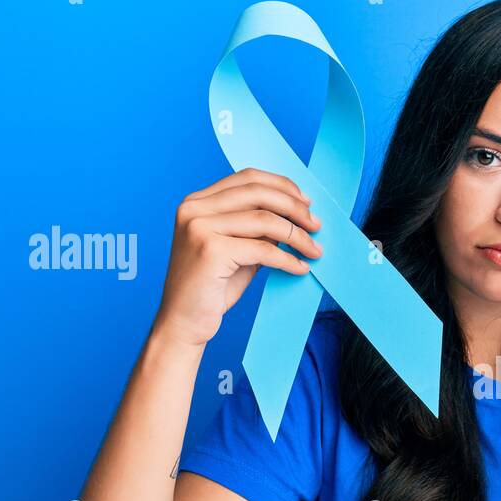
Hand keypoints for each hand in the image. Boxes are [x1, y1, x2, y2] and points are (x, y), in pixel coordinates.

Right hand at [152, 167, 324, 348]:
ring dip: (297, 235)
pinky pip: (263, 249)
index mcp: (197, 201)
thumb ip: (257, 228)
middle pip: (258, 193)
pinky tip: (300, 267)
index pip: (247, 178)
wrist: (184, 322)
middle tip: (316, 225)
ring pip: (264, 220)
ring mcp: (200, 228)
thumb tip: (296, 215)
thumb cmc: (212, 288)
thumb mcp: (237, 249)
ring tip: (314, 249)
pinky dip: (288, 259)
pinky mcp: (211, 251)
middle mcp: (194, 209)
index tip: (306, 202)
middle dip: (294, 208)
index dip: (281, 186)